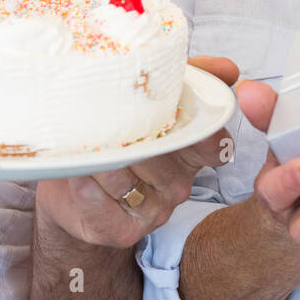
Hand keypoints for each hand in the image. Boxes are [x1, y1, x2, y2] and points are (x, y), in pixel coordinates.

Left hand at [35, 54, 238, 249]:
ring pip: (125, 177)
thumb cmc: (113, 135)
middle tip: (103, 118)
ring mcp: (154, 210)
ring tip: (82, 145)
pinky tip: (77, 175)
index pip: (213, 145)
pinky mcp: (124, 231)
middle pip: (158, 156)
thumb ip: (189, 78)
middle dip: (127, 135)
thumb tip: (227, 68)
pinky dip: (86, 190)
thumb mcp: (148, 98)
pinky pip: (104, 209)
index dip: (205, 134)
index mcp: (189, 150)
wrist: (72, 182)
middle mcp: (177, 182)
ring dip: (98, 159)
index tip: (178, 119)